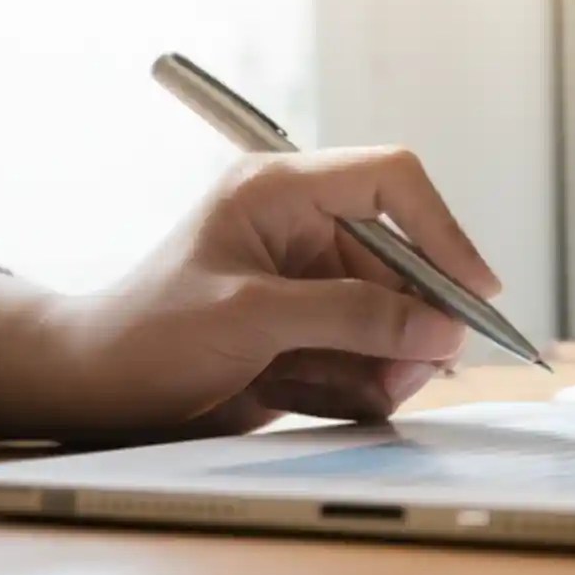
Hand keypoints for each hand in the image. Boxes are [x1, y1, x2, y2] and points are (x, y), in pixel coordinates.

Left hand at [49, 146, 499, 438]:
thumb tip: (441, 328)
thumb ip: (351, 316)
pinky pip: (370, 354)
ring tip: (351, 391)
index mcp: (283, 192)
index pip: (391, 181)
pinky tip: (308, 393)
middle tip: (412, 370)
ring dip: (384, 362)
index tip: (477, 289)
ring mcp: (312, 283)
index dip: (443, 229)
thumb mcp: (251, 317)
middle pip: (405, 263)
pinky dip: (358, 383)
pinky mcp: (313, 330)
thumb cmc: (147, 335)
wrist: (97, 393)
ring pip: (395, 317)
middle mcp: (306, 230)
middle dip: (412, 322)